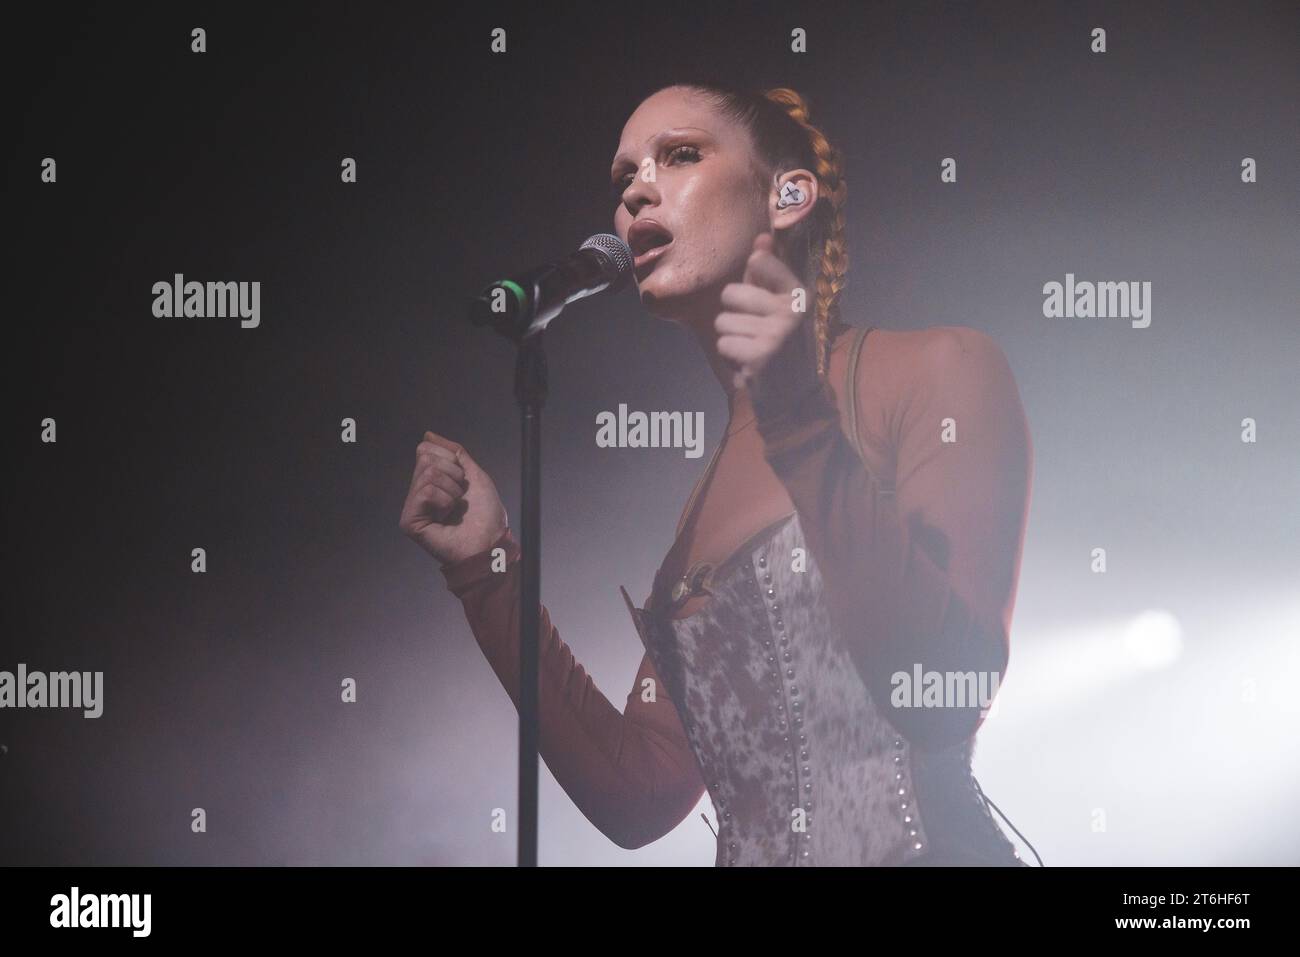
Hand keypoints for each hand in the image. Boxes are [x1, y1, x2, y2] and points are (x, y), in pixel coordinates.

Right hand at [399, 431, 507, 564]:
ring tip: (455, 507)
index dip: (450, 459)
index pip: (426, 450)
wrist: (490, 542)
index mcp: (432, 482)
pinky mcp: (409, 521)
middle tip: (460, 496)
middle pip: (425, 459)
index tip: (462, 479)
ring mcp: (413, 507)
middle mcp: (419, 493)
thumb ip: (454, 452)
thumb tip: (428, 435)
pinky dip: (444, 499)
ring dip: (451, 489)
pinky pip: (424, 491)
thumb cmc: (486, 515)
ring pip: (427, 474)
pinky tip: (446, 516)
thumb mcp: (474, 474)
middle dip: (452, 474)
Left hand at [715, 232, 821, 413]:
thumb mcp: (783, 307)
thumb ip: (769, 274)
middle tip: (754, 334)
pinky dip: (731, 359)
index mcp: (799, 294)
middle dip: (733, 316)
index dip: (749, 283)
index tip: (763, 305)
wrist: (797, 399)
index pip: (759, 261)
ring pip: (722, 322)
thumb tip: (761, 237)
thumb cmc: (784, 347)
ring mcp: (777, 333)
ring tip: (752, 351)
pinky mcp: (760, 356)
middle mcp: (792, 310)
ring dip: (731, 340)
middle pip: (730, 293)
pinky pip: (723, 345)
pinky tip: (749, 366)